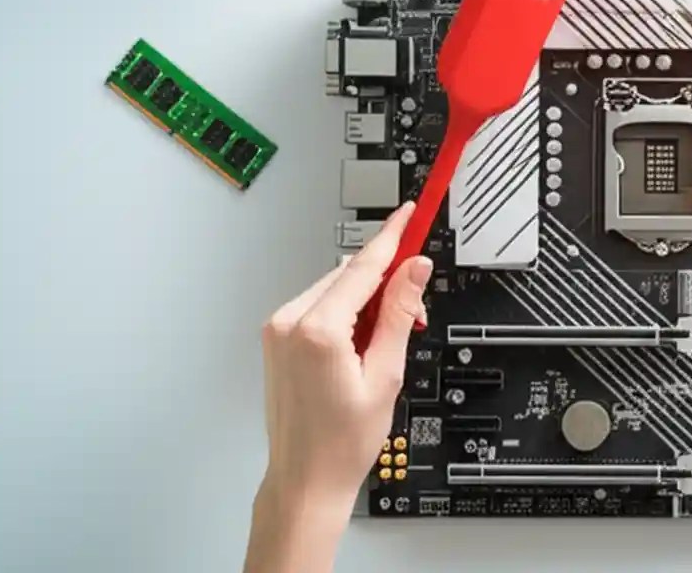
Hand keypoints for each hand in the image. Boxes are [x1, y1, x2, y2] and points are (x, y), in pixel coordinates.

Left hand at [245, 201, 431, 572]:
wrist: (305, 479)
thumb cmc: (341, 442)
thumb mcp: (386, 374)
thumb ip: (399, 314)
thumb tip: (414, 271)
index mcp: (317, 330)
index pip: (364, 266)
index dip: (393, 236)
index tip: (409, 213)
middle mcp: (289, 323)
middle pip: (350, 276)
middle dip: (387, 283)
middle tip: (415, 311)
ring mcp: (278, 331)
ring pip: (335, 290)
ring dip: (367, 301)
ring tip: (386, 343)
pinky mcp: (276, 340)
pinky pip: (319, 307)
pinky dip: (346, 314)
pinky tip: (362, 345)